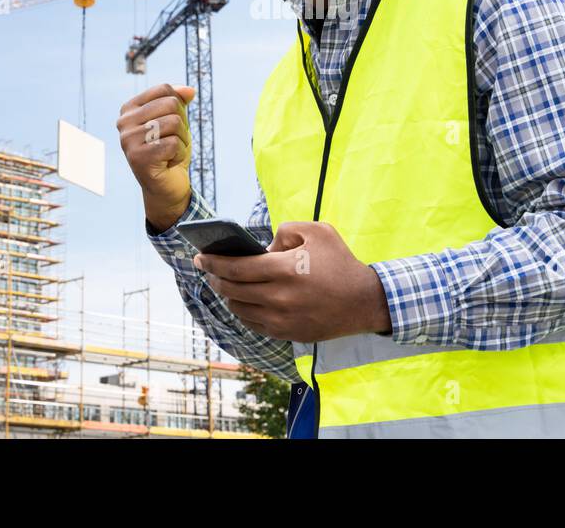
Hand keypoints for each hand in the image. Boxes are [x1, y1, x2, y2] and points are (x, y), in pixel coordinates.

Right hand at [117, 83, 195, 230]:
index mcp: (129, 109)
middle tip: (172, 141)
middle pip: (171, 104)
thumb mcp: (177, 121)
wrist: (167, 185)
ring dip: (181, 140)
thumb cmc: (170, 150)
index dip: (178, 106)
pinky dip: (179, 154)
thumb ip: (180, 101)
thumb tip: (191, 90)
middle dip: (182, 124)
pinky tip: (168, 163)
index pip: (164, 89)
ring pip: (174, 123)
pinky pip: (173, 143)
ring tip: (170, 152)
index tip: (170, 125)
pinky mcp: (137, 158)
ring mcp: (128, 140)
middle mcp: (123, 122)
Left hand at [194, 221, 392, 341]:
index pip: (236, 268)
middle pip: (232, 289)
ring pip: (239, 309)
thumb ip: (285, 230)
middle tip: (206, 269)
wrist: (364, 302)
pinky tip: (242, 301)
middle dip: (214, 278)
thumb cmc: (340, 263)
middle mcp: (279, 297)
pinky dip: (242, 311)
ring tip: (224, 284)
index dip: (213, 262)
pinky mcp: (287, 334)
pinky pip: (253, 324)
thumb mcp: (318, 231)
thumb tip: (262, 245)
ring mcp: (282, 320)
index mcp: (285, 270)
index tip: (200, 257)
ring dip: (227, 295)